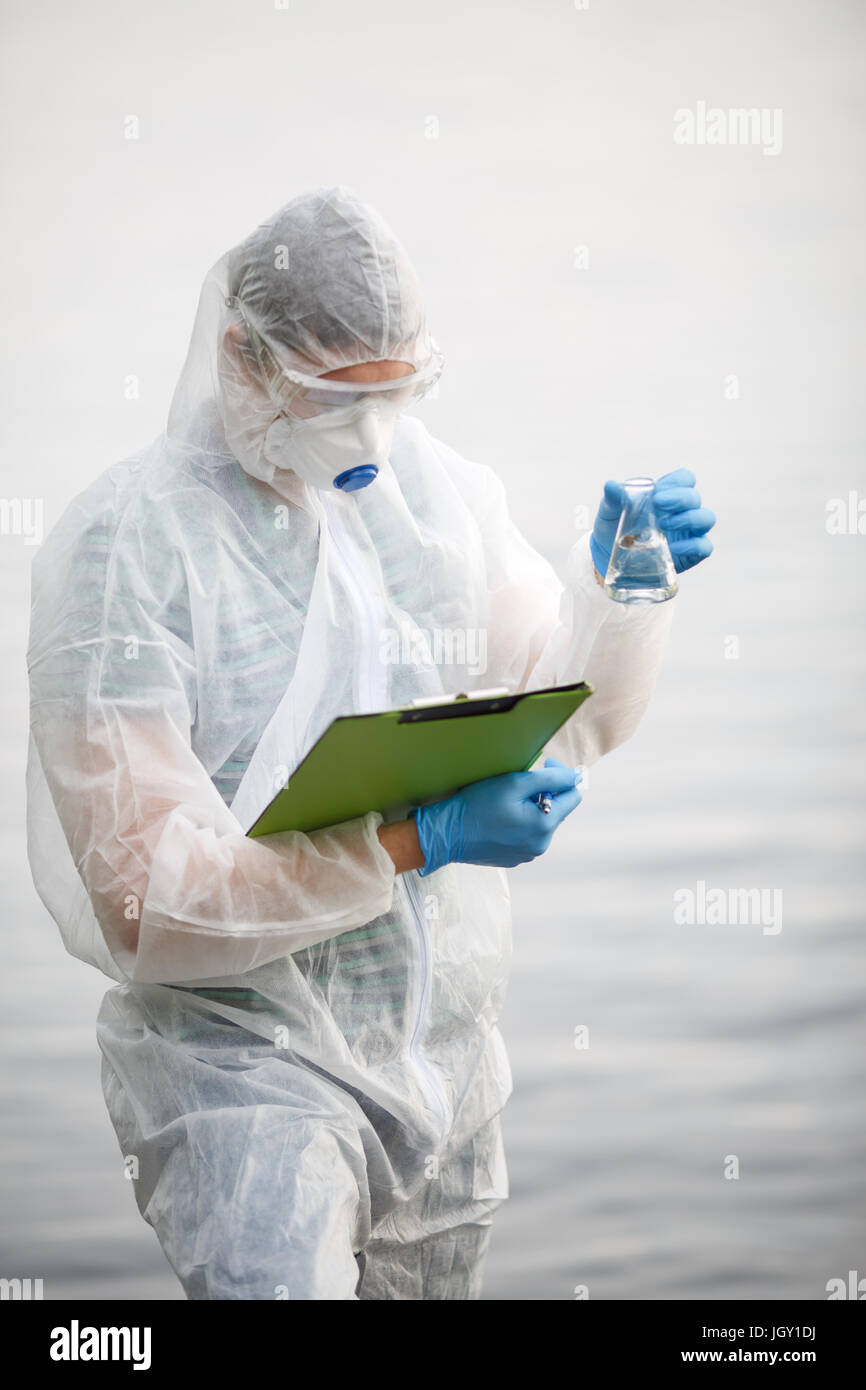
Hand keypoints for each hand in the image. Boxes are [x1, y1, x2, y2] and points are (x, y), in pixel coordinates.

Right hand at [410, 758, 582, 875]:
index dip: (561, 776)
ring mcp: (528, 854)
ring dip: (533, 807)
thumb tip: (575, 777)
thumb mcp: (514, 783)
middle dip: (545, 792)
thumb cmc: (478, 805)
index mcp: (544, 825)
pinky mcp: (515, 858)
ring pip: (542, 822)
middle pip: (559, 809)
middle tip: (520, 782)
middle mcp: (541, 844)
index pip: (573, 795)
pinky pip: (528, 835)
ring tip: (508, 800)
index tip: (543, 766)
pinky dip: (521, 822)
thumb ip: (549, 778)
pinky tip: (501, 816)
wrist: (447, 833)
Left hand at [590, 470, 714, 577]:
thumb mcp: (610, 512)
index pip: (685, 479)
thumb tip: (611, 485)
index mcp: (667, 494)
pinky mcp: (690, 554)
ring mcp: (688, 532)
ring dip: (689, 518)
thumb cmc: (613, 528)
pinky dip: (693, 545)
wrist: (610, 557)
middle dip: (679, 498)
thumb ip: (613, 498)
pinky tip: (674, 548)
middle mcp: (682, 511)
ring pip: (706, 519)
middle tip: (657, 503)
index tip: (657, 491)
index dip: (676, 481)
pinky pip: (704, 547)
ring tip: (663, 524)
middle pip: (695, 498)